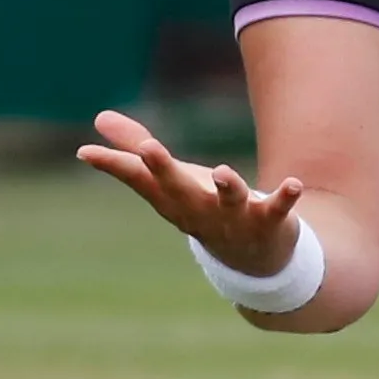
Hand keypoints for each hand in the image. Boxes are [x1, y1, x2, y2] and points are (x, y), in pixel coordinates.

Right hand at [78, 109, 302, 274]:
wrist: (253, 260)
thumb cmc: (203, 209)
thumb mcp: (170, 180)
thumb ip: (137, 151)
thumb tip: (99, 118)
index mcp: (172, 198)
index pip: (139, 179)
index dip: (113, 165)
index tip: (85, 152)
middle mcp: (199, 210)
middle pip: (177, 189)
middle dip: (163, 170)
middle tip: (148, 148)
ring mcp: (234, 218)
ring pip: (228, 200)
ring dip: (227, 186)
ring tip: (223, 171)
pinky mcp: (269, 221)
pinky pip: (278, 209)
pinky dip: (285, 198)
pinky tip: (293, 183)